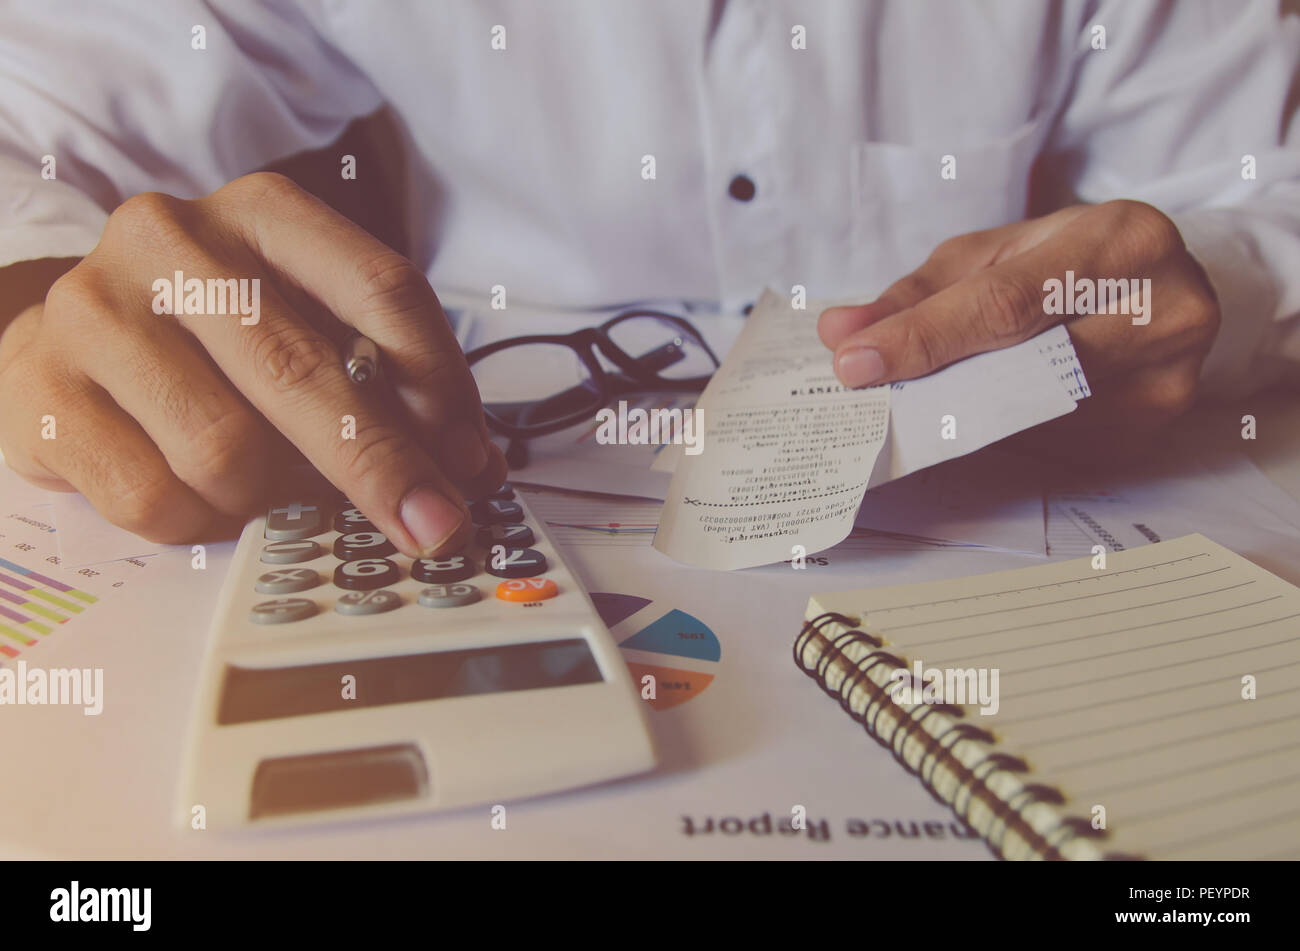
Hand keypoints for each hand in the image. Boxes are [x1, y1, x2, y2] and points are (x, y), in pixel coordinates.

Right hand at [0, 172, 505, 554]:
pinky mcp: (42, 388)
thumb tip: (472, 471)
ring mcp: (96, 310)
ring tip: (271, 489)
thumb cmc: (212, 341)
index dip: (440, 386)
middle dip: (381, 465)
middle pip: (302, 370)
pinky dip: (201, 523)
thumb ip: (390, 385)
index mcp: (263, 213)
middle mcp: (174, 240)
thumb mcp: (308, 330)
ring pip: (225, 449)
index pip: (381, 288)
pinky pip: (153, 498)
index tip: (470, 463)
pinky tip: (205, 501)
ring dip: (270, 496)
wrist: (63, 343)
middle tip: (433, 525)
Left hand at [819, 200, 1220, 436]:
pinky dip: (1004, 429)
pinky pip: (1053, 441)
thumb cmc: (1068, 259)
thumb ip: (918, 294)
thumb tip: (841, 333)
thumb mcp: (995, 254)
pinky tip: (986, 409)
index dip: (922, 338)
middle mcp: (1162, 310)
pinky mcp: (1155, 426)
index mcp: (1124, 242)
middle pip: (1018, 366)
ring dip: (962, 412)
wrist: (1161, 285)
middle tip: (869, 390)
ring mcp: (1166, 378)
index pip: (1004, 303)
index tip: (854, 361)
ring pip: (1029, 414)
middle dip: (931, 381)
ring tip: (923, 398)